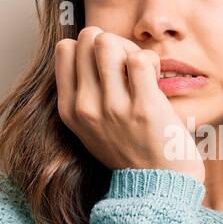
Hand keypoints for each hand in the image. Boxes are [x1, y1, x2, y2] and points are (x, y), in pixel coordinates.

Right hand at [55, 27, 204, 184]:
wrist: (157, 185)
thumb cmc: (130, 150)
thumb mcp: (90, 127)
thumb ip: (83, 92)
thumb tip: (90, 45)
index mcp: (70, 110)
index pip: (65, 48)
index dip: (90, 46)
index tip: (106, 65)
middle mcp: (86, 108)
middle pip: (90, 38)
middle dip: (113, 43)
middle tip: (128, 66)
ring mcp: (113, 108)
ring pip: (111, 43)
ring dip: (131, 50)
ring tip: (141, 71)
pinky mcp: (144, 108)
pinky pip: (141, 59)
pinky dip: (151, 62)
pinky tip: (155, 79)